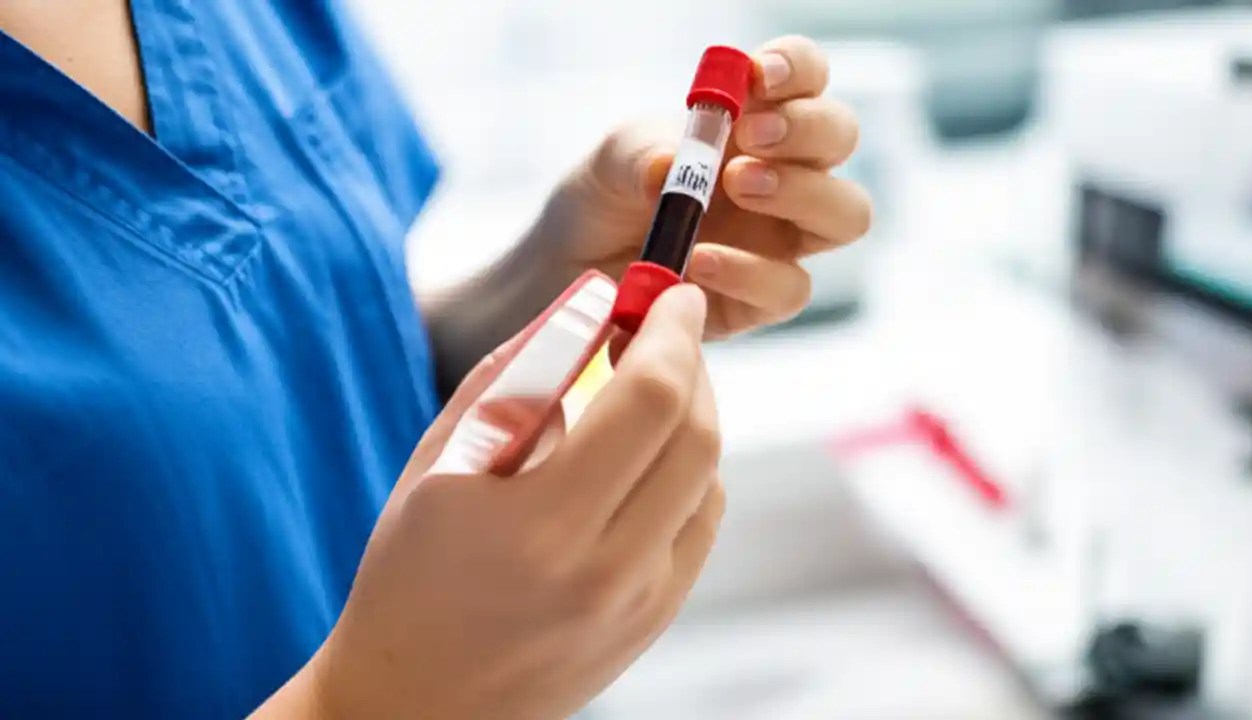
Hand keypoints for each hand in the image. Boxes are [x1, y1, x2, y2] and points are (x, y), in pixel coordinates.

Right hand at [265, 286, 723, 719]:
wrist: (416, 699)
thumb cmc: (409, 572)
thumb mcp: (444, 458)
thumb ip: (520, 370)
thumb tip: (592, 297)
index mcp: (545, 525)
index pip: (651, 398)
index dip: (672, 330)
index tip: (669, 292)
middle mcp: (611, 571)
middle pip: (697, 434)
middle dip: (690, 362)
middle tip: (661, 327)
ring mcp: (643, 604)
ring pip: (709, 477)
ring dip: (690, 415)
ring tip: (641, 388)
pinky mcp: (656, 620)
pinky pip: (701, 522)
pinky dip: (686, 471)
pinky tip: (641, 455)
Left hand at [546, 35, 871, 338]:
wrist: (572, 269)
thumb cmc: (606, 198)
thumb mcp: (609, 161)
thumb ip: (640, 153)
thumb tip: (671, 166)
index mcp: (755, 121)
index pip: (806, 77)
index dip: (797, 68)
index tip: (760, 74)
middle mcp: (783, 174)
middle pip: (840, 137)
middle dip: (806, 128)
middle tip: (750, 137)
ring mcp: (780, 238)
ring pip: (846, 214)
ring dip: (803, 192)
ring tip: (737, 185)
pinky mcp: (762, 299)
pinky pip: (789, 287)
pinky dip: (749, 272)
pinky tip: (699, 261)